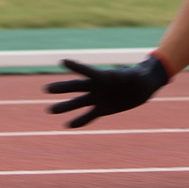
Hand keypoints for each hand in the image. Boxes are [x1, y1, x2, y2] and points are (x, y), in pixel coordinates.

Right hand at [45, 55, 169, 128]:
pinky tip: (68, 125)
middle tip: (47, 89)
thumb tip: (132, 75)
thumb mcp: (137, 77)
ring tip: (50, 110)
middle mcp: (97, 87)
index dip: (76, 66)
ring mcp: (98, 98)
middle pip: (77, 87)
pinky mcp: (103, 109)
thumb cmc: (139, 78)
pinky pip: (89, 116)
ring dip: (65, 107)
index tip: (62, 61)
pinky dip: (79, 121)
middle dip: (62, 88)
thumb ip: (132, 77)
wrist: (142, 87)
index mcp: (104, 76)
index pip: (87, 71)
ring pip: (78, 103)